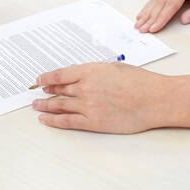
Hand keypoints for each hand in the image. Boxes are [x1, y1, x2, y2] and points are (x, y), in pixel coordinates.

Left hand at [33, 62, 167, 133]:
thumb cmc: (140, 82)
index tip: (40, 79)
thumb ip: (96, 71)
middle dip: (47, 91)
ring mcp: (88, 105)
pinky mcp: (93, 122)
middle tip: (37, 92)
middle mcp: (85, 87)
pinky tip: (45, 120)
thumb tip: (83, 75)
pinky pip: (68, 122)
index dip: (48, 77)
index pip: (61, 74)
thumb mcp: (115, 68)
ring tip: (36, 105)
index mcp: (91, 71)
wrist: (153, 99)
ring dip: (45, 105)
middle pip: (59, 90)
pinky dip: (54, 121)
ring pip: (60, 106)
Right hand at [135, 0, 189, 32]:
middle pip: (161, 1)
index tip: (154, 28)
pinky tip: (143, 14)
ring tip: (138, 23)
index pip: (172, 3)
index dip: (162, 17)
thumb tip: (184, 20)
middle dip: (151, 17)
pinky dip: (150, 6)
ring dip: (147, 12)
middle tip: (142, 29)